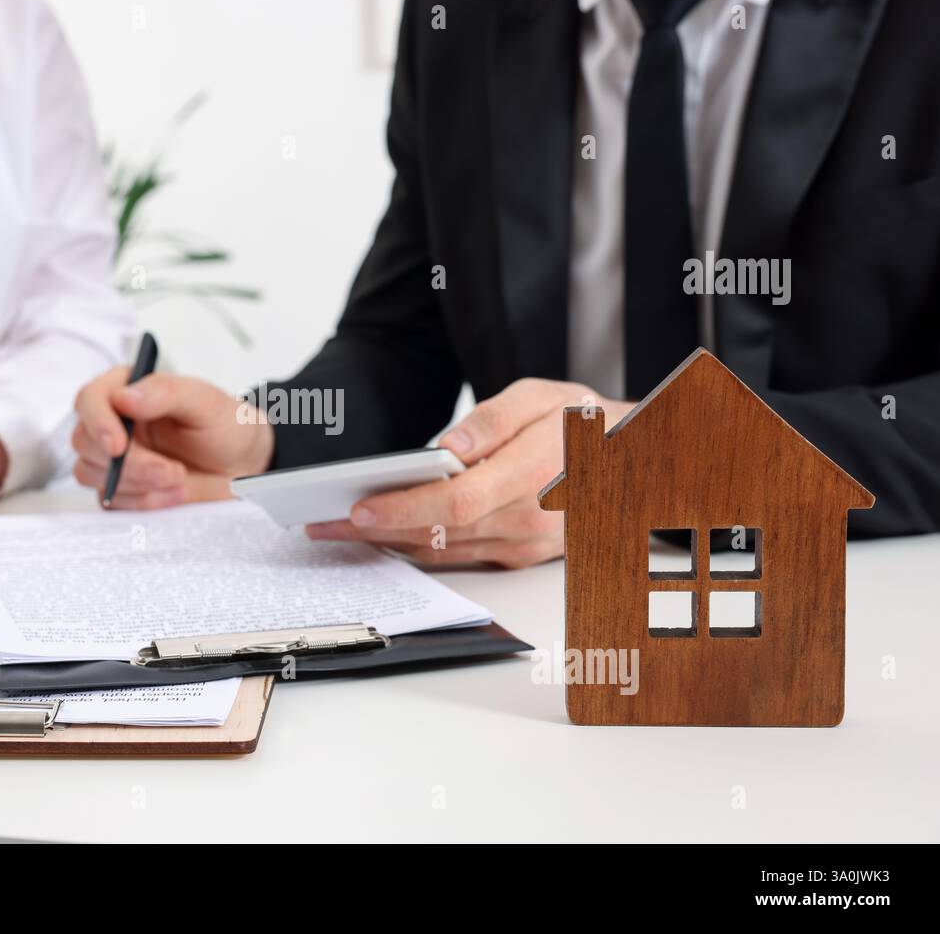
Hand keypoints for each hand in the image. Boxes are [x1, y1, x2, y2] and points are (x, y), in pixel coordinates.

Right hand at [72, 367, 273, 509]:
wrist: (243, 466)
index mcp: (127, 390)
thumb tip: (125, 397)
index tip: (119, 445)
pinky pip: (111, 501)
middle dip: (130, 463)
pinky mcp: (122, 488)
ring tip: (180, 479)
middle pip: (86, 442)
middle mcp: (115, 423)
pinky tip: (173, 494)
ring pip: (91, 474)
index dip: (98, 423)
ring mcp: (115, 458)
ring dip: (137, 483)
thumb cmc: (225, 427)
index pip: (90, 400)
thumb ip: (165, 392)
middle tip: (171, 470)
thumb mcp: (205, 401)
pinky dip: (143, 502)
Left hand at [304, 378, 635, 568]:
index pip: (456, 503)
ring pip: (442, 552)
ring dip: (387, 545)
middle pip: (438, 534)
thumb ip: (495, 420)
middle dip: (375, 531)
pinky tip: (382, 537)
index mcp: (534, 476)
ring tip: (339, 531)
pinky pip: (458, 557)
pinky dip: (416, 549)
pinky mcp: (519, 558)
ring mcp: (524, 546)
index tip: (358, 507)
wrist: (631, 462)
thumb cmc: (582, 422)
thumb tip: (449, 447)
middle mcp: (529, 521)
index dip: (403, 509)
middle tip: (323, 523)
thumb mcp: (543, 397)